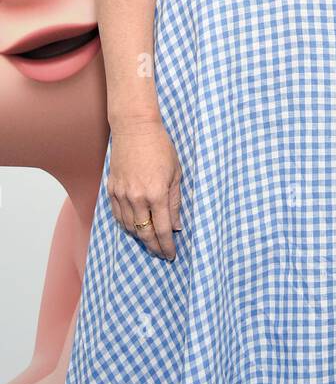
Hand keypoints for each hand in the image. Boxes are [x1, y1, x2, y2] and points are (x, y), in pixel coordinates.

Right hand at [106, 116, 182, 259]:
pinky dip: (127, 225)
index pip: (163, 229)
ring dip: (140, 237)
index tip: (171, 254)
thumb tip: (176, 225)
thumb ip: (175, 202)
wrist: (135, 129)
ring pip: (130, 227)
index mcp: (157, 193)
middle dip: (154, 247)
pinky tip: (135, 227)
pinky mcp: (112, 189)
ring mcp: (121, 194)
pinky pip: (118, 216)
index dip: (167, 245)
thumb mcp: (176, 173)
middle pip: (144, 233)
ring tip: (150, 241)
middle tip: (161, 254)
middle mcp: (137, 197)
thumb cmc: (160, 147)